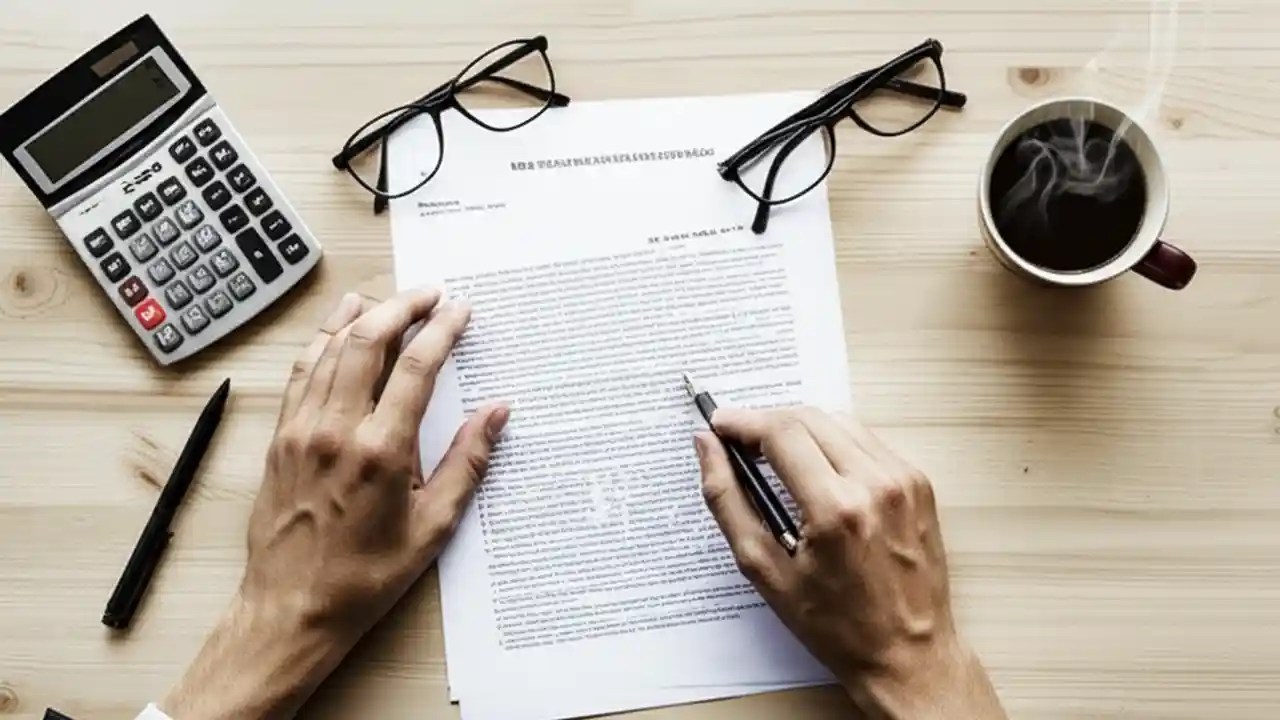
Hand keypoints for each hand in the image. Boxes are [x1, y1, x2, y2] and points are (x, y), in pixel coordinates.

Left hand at [162, 290, 508, 719]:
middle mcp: (335, 430)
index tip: (460, 310)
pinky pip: (300, 372)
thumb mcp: (433, 527)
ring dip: (361, 314)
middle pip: (368, 340)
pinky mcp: (280, 439)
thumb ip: (467, 463)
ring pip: (328, 347)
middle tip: (430, 295)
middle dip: (403, 307)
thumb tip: (496, 413)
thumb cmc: (364, 578)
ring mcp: (301, 430)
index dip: (442, 330)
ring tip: (388, 297)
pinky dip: (321, 341)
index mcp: (380, 451)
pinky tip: (335, 329)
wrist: (291, 609)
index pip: (416, 368)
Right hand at [694, 407, 1005, 719]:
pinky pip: (868, 441)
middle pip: (809, 417)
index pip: (781, 433)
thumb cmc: (835, 625)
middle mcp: (875, 485)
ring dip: (800, 428)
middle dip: (767, 421)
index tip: (719, 425)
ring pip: (839, 421)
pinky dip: (834, 443)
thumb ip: (728, 502)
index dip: (743, 421)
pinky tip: (817, 469)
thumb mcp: (765, 571)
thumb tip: (707, 448)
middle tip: (740, 441)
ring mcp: (904, 480)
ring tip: (774, 455)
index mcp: (835, 509)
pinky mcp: (919, 484)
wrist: (908, 655)